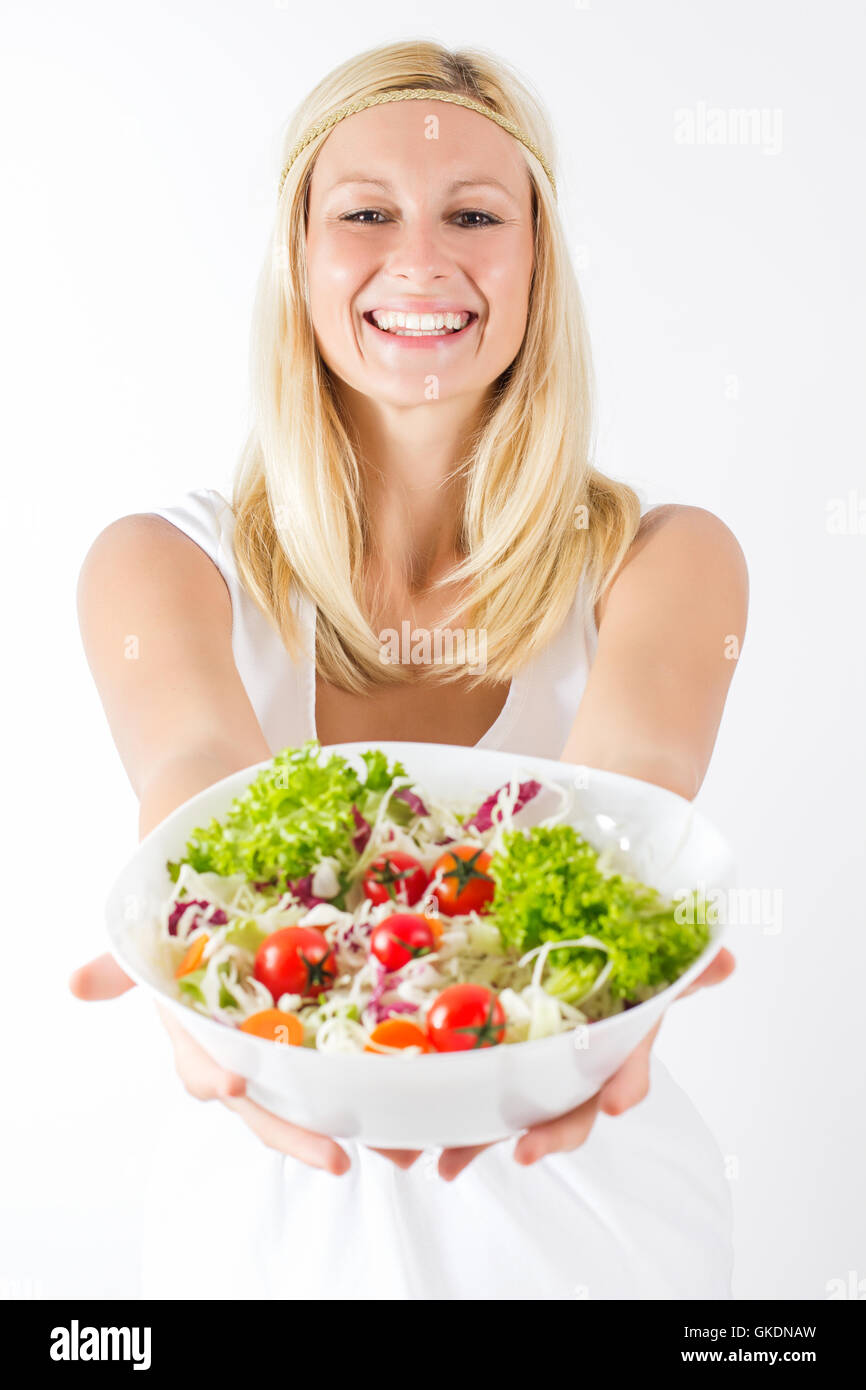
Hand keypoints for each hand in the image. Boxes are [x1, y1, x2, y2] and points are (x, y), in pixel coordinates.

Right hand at [68, 953, 416, 1174]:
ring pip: (312, 1102)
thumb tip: (75, 984)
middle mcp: (239, 1062)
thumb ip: (117, 968)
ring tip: (394, 1149)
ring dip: (349, 1126)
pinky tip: (407, 1106)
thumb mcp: (146, 950)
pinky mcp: (314, 1046)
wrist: (211, 927)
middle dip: (299, 1135)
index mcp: (198, 1044)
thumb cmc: (180, 942)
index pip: (202, 1071)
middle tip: (337, 1159)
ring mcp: (279, 1060)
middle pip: (267, 1109)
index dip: (216, 1078)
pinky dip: (371, 1091)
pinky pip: (342, 1073)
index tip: (235, 1084)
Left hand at [434, 947, 736, 1180]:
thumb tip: (726, 961)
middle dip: (552, 1134)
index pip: (629, 1069)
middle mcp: (581, 1068)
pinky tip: (429, 1146)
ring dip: (487, 1142)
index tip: (617, 1103)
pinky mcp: (500, 1070)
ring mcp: (540, 1074)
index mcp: (619, 1040)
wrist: (576, 950)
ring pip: (519, 1116)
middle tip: (528, 1151)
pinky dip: (455, 1124)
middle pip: (572, 1111)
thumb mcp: (648, 958)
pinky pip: (479, 1099)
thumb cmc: (618, 964)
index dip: (626, 1087)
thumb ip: (683, 962)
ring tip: (453, 1163)